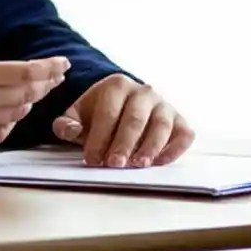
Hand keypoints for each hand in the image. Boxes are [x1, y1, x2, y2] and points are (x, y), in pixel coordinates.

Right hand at [0, 5, 68, 145]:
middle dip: (46, 83)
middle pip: (28, 93)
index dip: (50, 68)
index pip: (27, 73)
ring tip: (36, 90)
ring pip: (17, 114)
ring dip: (29, 101)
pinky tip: (13, 113)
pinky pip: (0, 133)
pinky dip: (11, 122)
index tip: (64, 63)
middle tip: (58, 75)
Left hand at [51, 75, 194, 166]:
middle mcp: (144, 92)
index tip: (92, 159)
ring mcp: (164, 106)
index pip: (108, 112)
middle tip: (115, 164)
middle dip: (124, 143)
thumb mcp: (77, 116)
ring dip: (150, 146)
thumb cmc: (99, 116)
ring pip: (161, 125)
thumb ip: (66, 123)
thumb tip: (72, 129)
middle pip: (135, 118)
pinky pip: (184, 134)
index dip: (99, 137)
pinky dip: (176, 148)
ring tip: (139, 165)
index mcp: (117, 85)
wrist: (123, 109)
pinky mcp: (180, 121)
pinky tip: (160, 162)